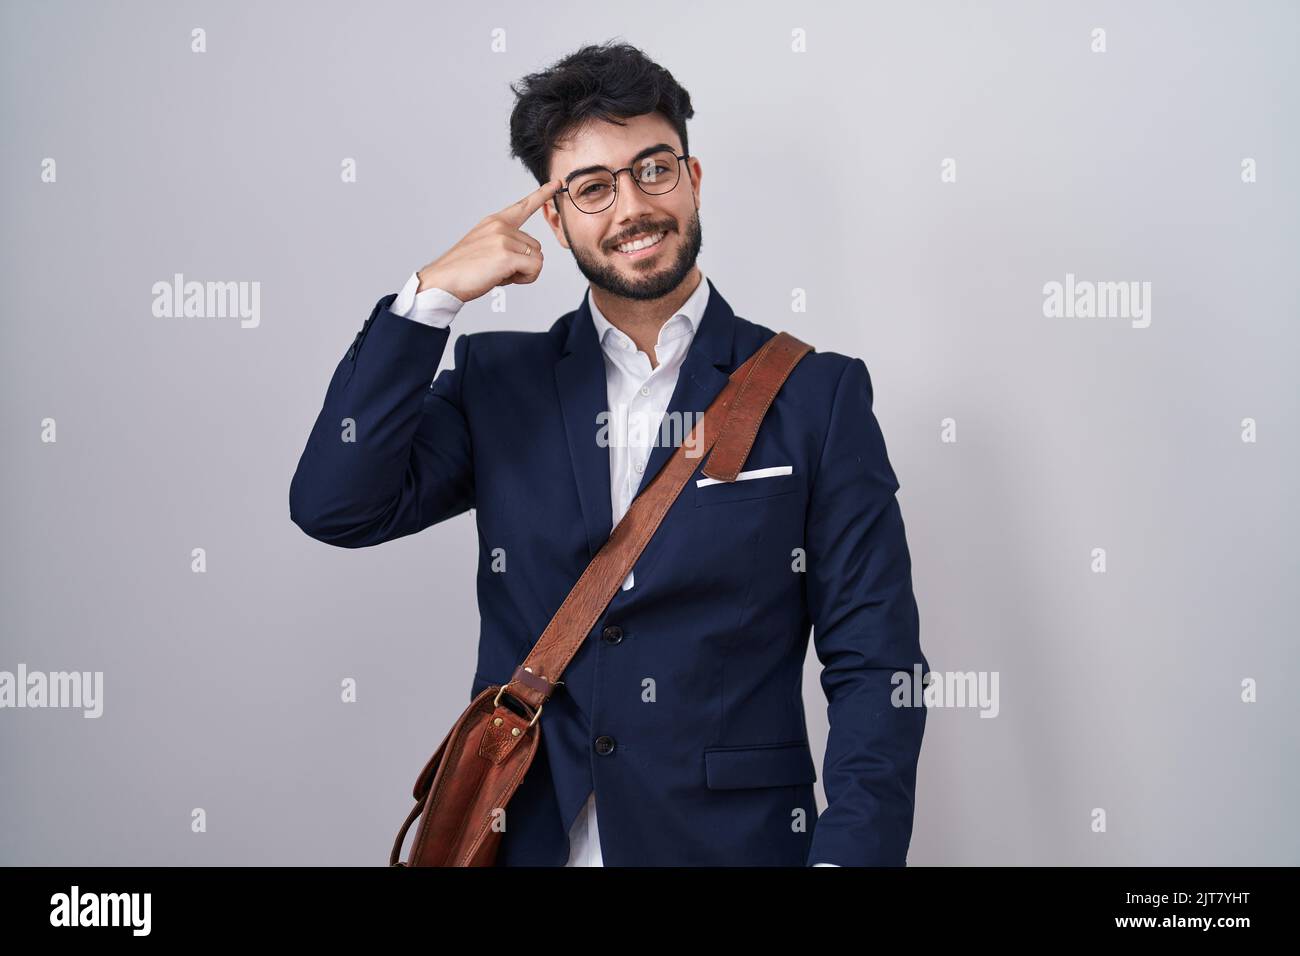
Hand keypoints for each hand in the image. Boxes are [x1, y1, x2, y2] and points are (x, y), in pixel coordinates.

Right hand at [415, 178, 562, 302]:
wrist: (442, 280)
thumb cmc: (463, 269)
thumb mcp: (485, 247)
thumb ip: (506, 243)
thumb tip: (530, 255)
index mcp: (495, 221)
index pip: (524, 205)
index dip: (542, 194)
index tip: (557, 183)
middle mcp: (500, 226)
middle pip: (536, 247)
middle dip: (523, 264)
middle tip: (498, 269)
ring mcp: (503, 239)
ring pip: (537, 259)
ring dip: (523, 273)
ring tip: (498, 273)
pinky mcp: (506, 255)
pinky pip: (534, 269)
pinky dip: (524, 279)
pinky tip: (504, 279)